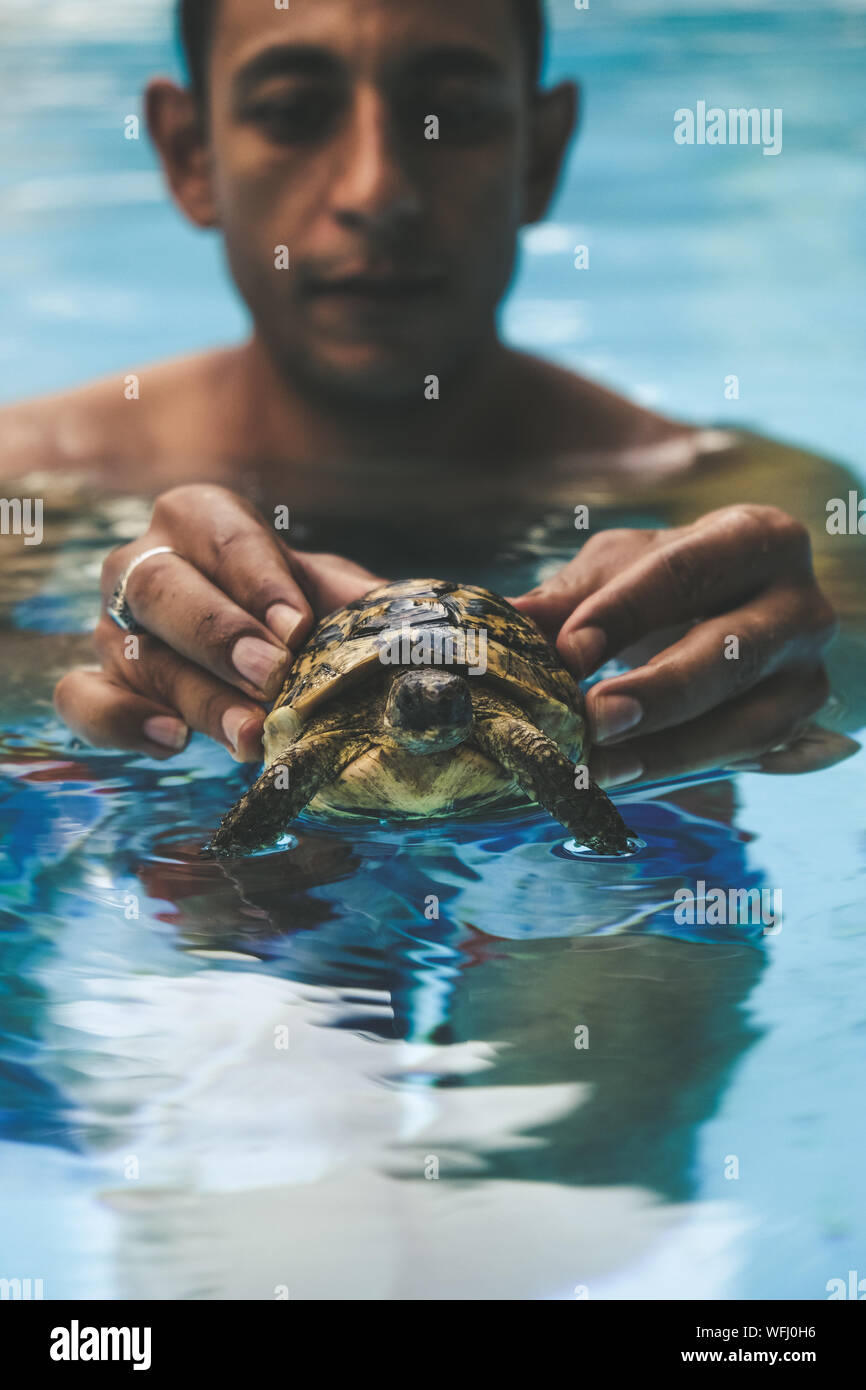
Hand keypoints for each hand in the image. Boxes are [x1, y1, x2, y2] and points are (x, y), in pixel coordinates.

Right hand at [54, 485, 382, 761]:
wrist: (249, 646)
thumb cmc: (286, 607)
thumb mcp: (323, 592)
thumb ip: (352, 600)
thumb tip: (397, 618)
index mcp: (198, 518)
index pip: (219, 535)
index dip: (258, 581)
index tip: (298, 627)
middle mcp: (142, 562)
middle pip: (159, 587)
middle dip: (219, 634)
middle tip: (271, 676)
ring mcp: (112, 625)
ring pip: (136, 654)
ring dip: (197, 698)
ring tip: (251, 736)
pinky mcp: (98, 681)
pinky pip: (83, 699)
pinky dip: (122, 722)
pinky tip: (174, 740)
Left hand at [512, 506, 850, 785]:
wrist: (730, 603)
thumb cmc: (668, 577)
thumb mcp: (618, 570)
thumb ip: (568, 599)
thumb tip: (503, 622)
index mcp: (755, 539)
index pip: (687, 572)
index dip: (625, 612)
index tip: (567, 653)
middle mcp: (798, 603)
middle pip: (731, 652)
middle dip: (657, 691)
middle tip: (592, 719)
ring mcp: (805, 671)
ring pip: (747, 721)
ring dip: (669, 749)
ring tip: (600, 764)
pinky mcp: (796, 725)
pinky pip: (744, 758)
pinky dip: (681, 769)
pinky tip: (626, 776)